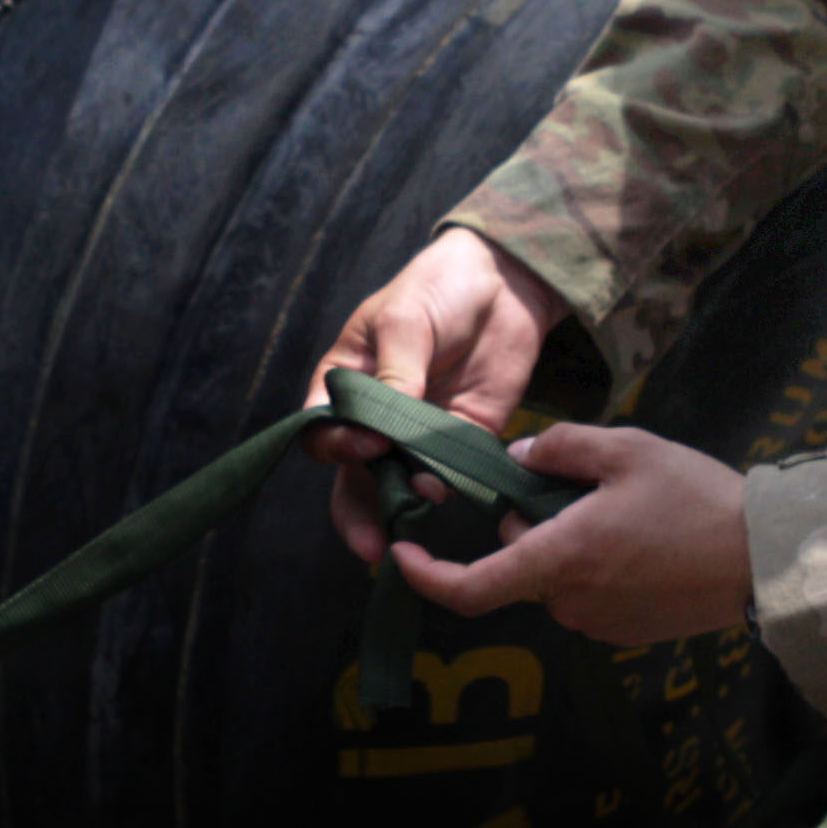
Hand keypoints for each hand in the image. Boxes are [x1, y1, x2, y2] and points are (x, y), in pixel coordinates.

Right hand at [311, 229, 564, 563]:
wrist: (504, 280)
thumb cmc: (437, 287)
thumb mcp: (405, 320)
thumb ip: (394, 374)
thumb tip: (384, 429)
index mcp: (344, 382)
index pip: (322, 429)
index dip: (337, 446)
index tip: (369, 445)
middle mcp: (375, 415)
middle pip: (353, 475)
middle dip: (359, 512)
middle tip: (372, 546)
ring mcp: (418, 430)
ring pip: (398, 484)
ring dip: (403, 505)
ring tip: (415, 516)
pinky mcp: (461, 437)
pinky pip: (449, 473)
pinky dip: (448, 487)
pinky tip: (452, 491)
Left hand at [376, 422, 749, 648]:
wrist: (764, 558)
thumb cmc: (695, 498)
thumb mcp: (627, 449)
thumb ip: (563, 448)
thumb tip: (518, 458)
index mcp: (559, 558)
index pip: (471, 587)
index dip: (425, 575)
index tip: (399, 555)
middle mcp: (570, 602)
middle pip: (520, 561)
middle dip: (532, 520)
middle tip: (583, 482)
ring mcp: (600, 623)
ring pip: (556, 576)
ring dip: (568, 542)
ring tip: (628, 507)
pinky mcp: (628, 632)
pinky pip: (590, 593)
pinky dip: (599, 565)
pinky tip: (647, 538)